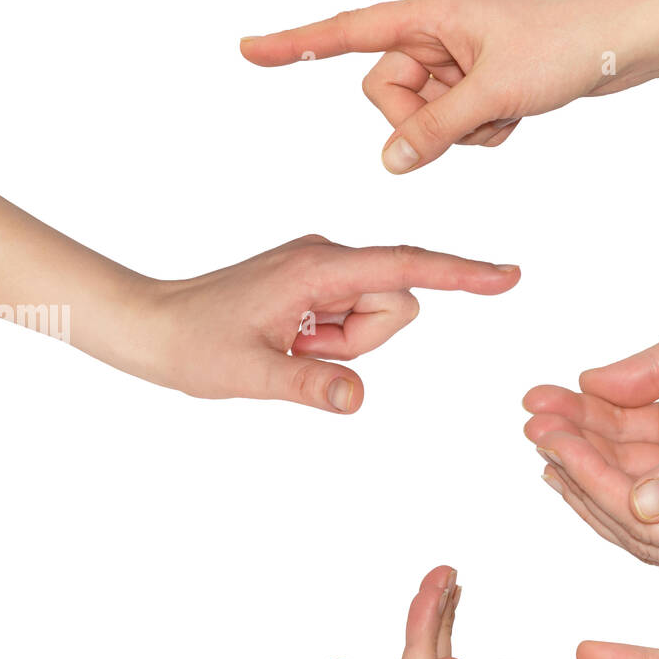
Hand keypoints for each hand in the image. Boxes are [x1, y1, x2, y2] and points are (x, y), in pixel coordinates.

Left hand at [140, 235, 518, 406]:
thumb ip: (308, 385)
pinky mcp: (316, 285)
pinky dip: (331, 342)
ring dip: (344, 345)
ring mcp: (322, 271)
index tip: (507, 276)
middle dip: (364, 340)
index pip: (407, 269)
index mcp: (318, 269)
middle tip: (301, 348)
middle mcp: (327, 258)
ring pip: (376, 317)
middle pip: (396, 303)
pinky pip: (352, 320)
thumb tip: (356, 399)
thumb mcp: (249, 375)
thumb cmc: (193, 344)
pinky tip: (289, 340)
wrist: (152, 326)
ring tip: (291, 345)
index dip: (460, 274)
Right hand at [240, 0, 646, 173]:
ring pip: (421, 116)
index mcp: (428, 14)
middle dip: (419, 120)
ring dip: (458, 131)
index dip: (296, 46)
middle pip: (385, 93)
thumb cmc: (565, 46)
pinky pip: (454, 123)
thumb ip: (433, 130)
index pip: (347, 33)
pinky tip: (516, 115)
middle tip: (470, 115)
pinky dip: (480, 131)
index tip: (248, 50)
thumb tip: (388, 163)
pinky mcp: (479, 81)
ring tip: (504, 111)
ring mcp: (457, 59)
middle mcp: (435, 32)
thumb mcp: (492, 95)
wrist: (624, 41)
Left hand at [528, 325, 658, 580]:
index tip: (549, 435)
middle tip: (536, 431)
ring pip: (645, 513)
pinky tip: (598, 443)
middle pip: (634, 524)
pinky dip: (628, 470)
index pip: (641, 519)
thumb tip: (631, 499)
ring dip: (597, 471)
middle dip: (580, 474)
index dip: (589, 476)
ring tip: (551, 433)